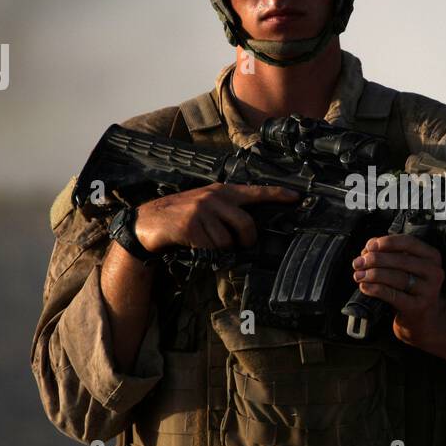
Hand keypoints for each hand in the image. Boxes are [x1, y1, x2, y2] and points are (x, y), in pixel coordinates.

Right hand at [133, 183, 300, 251]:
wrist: (149, 221)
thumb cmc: (181, 215)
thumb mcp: (205, 204)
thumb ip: (227, 210)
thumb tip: (250, 229)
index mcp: (221, 191)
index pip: (255, 191)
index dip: (277, 194)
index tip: (296, 197)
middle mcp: (214, 197)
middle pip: (246, 224)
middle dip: (246, 240)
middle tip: (241, 245)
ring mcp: (202, 211)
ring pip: (228, 241)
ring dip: (220, 249)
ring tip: (205, 243)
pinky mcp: (192, 226)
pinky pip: (211, 248)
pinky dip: (206, 253)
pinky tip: (194, 245)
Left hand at [352, 233, 445, 346]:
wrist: (423, 318)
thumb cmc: (410, 287)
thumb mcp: (405, 267)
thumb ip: (389, 253)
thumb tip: (369, 247)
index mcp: (432, 256)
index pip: (409, 242)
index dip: (388, 242)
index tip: (370, 246)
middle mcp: (434, 272)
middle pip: (401, 260)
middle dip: (376, 259)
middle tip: (359, 262)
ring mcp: (428, 291)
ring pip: (397, 277)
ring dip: (373, 274)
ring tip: (358, 274)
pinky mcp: (418, 307)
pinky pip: (393, 295)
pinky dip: (376, 289)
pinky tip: (365, 287)